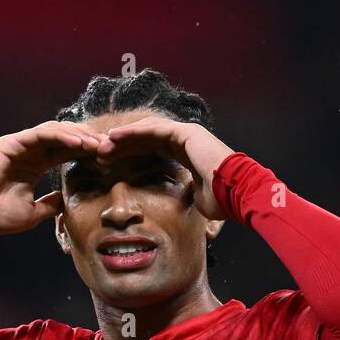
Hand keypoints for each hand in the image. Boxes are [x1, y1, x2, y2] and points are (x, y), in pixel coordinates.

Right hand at [0, 121, 104, 235]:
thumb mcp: (34, 213)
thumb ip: (50, 205)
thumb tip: (65, 203)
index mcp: (35, 164)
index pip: (66, 152)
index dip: (86, 152)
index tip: (107, 158)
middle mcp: (30, 151)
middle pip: (65, 138)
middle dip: (88, 140)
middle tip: (109, 146)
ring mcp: (20, 144)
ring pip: (56, 132)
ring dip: (78, 136)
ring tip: (97, 144)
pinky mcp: (12, 143)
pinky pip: (41, 135)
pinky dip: (61, 136)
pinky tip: (79, 142)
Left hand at [94, 113, 235, 219]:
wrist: (238, 194)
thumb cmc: (222, 201)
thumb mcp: (196, 200)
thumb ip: (184, 197)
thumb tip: (177, 209)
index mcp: (186, 155)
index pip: (152, 151)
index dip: (131, 156)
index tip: (111, 165)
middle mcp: (185, 140)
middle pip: (146, 139)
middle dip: (123, 146)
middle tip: (101, 154)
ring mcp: (186, 134)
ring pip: (147, 132)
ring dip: (124, 138)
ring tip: (103, 144)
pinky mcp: (186, 132)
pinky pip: (154, 129)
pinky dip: (134, 132)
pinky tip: (116, 137)